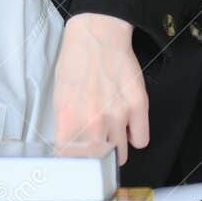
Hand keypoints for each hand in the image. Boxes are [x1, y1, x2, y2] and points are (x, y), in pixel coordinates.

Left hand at [53, 12, 149, 164]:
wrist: (97, 35)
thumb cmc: (75, 63)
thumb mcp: (59, 96)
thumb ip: (66, 126)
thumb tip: (71, 148)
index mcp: (68, 121)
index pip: (72, 162)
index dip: (76, 165)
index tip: (78, 163)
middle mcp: (93, 122)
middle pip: (99, 163)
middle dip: (97, 160)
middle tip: (97, 148)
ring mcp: (118, 116)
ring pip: (121, 155)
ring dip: (116, 149)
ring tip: (113, 134)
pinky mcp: (138, 106)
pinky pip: (141, 140)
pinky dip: (136, 137)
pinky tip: (129, 126)